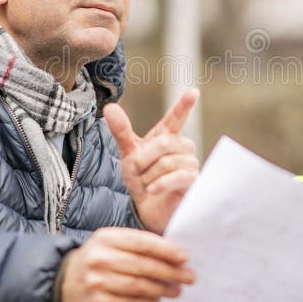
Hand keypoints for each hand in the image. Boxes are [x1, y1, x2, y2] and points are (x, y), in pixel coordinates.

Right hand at [60, 227, 194, 301]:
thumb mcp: (112, 244)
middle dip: (171, 272)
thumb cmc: (98, 260)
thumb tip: (175, 255)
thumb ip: (139, 245)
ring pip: (140, 286)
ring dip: (163, 289)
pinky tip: (157, 299)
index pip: (142, 242)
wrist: (64, 283)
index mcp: (106, 238)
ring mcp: (98, 282)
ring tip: (176, 290)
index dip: (166, 250)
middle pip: (144, 266)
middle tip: (189, 276)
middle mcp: (100, 258)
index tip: (185, 256)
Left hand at [104, 89, 199, 233]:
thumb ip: (121, 131)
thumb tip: (109, 107)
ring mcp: (190, 164)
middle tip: (133, 171)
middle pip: (164, 143)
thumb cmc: (142, 179)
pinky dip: (160, 183)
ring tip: (146, 185)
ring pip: (167, 162)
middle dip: (142, 158)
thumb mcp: (128, 153)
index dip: (184, 105)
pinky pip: (177, 177)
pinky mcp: (193, 182)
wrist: (148, 210)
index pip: (176, 118)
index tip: (193, 91)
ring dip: (148, 176)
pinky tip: (152, 189)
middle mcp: (183, 147)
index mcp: (167, 136)